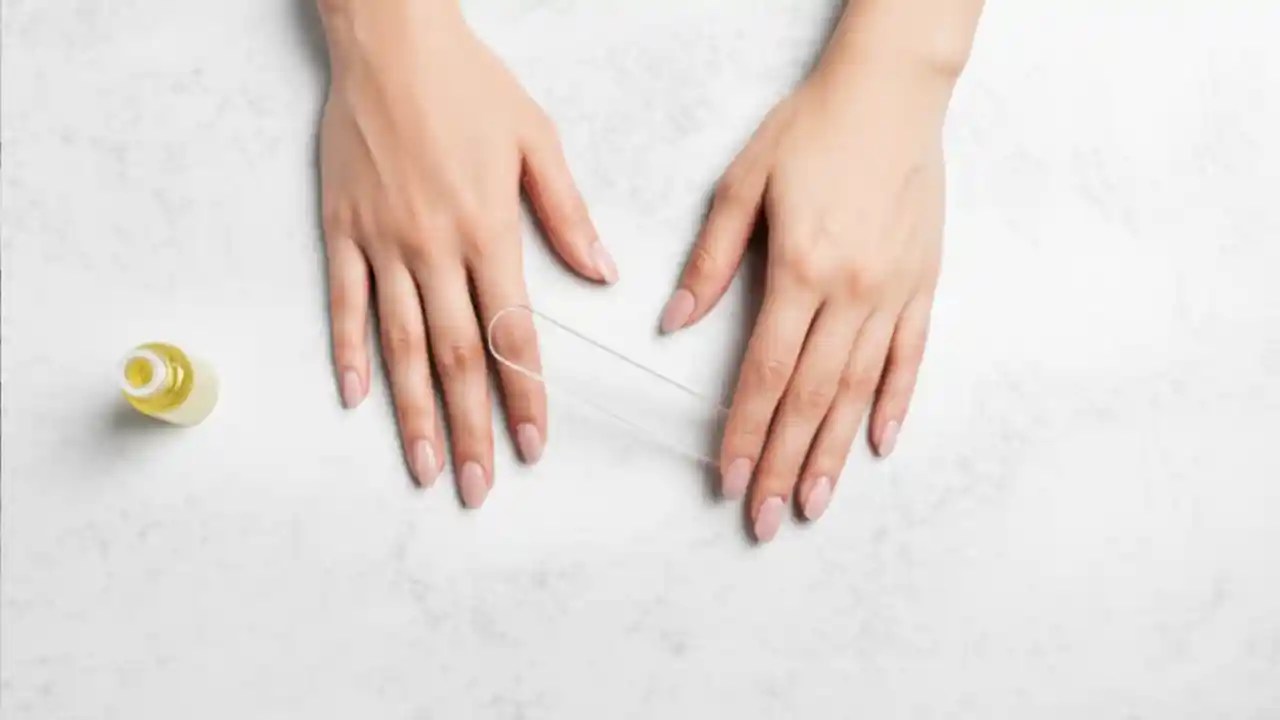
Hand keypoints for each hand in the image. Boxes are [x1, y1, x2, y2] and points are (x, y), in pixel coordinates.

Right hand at [318, 1, 615, 505]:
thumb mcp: (537, 140)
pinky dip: (349, 351)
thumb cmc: (470, 85)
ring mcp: (382, 242)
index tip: (535, 445)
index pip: (511, 333)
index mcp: (488, 230)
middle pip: (456, 357)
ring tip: (425, 467)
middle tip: (480, 487)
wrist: (391, 40)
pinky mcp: (342, 228)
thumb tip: (604, 274)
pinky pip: (344, 301)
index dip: (525, 395)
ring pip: (400, 344)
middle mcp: (434, 247)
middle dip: (471, 428)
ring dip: (414, 412)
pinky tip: (357, 397)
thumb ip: (568, 215)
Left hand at [662, 58, 951, 541]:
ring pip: (859, 389)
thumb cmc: (813, 130)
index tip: (726, 477)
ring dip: (834, 451)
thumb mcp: (744, 183)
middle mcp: (851, 291)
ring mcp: (893, 291)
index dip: (743, 430)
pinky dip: (895, 402)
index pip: (765, 372)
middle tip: (765, 518)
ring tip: (814, 502)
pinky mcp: (922, 283)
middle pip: (811, 396)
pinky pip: (910, 356)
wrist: (890, 93)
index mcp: (802, 269)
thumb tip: (677, 320)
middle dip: (782, 463)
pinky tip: (879, 444)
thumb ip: (713, 260)